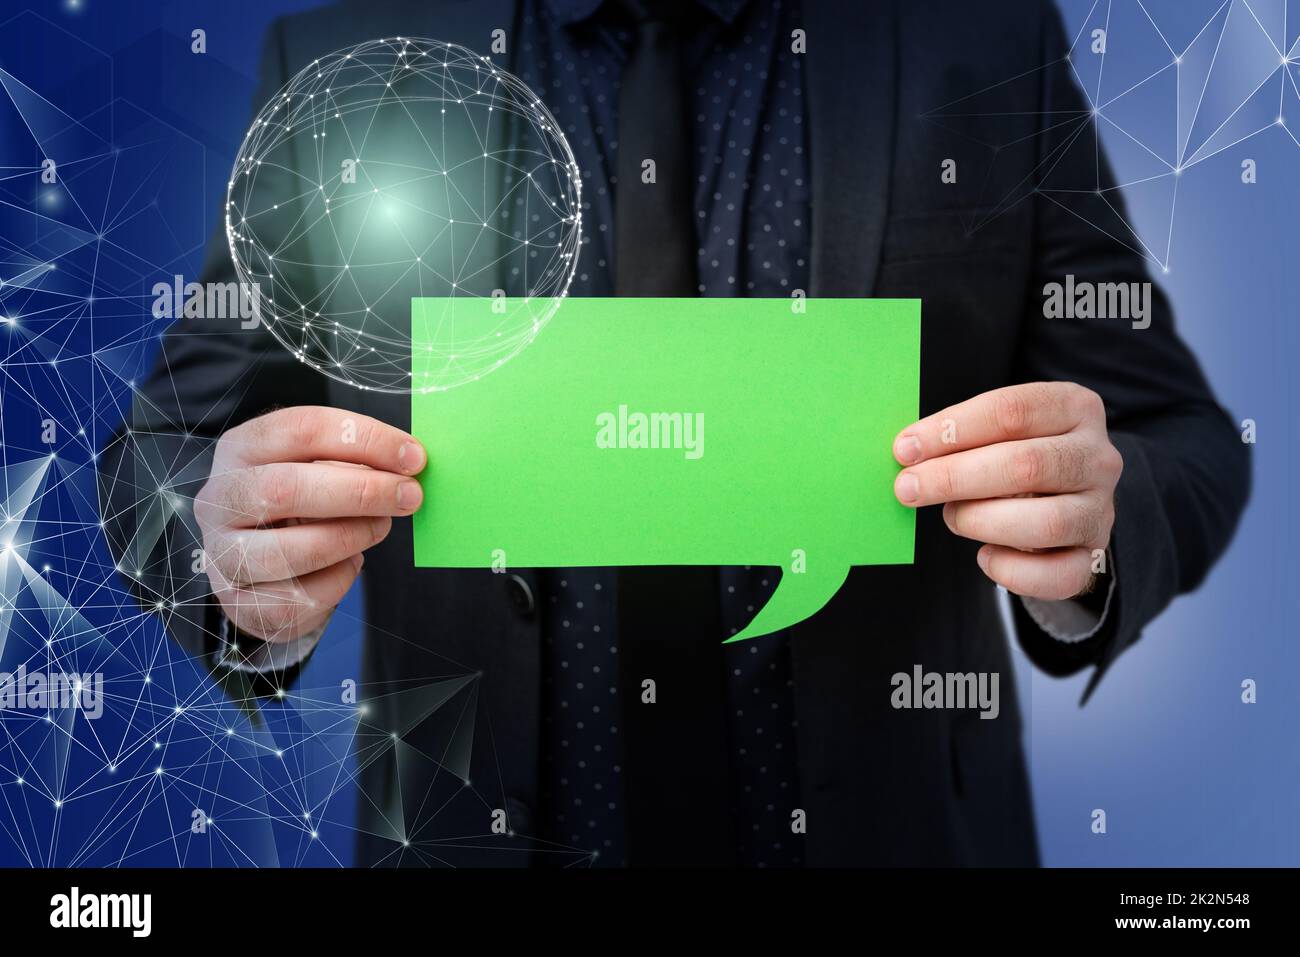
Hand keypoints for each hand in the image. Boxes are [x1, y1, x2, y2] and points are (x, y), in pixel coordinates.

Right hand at [193, 406, 425, 641]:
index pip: (301, 430)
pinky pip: (300, 597)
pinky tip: (349, 562)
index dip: (363, 439)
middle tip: (409, 496)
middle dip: (362, 492)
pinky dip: (340, 579)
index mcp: (242, 448)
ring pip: (292, 549)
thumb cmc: (298, 503)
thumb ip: (355, 460)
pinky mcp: (239, 601)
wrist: (258, 565)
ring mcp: (222, 553)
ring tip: (380, 527)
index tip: (412, 457)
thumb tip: (407, 464)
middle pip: (287, 488)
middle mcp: (221, 498)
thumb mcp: (318, 468)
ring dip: (353, 537)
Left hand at [892, 382, 1122, 600]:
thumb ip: (961, 438)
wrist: (1064, 502)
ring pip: (1046, 522)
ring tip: (953, 517)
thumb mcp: (997, 432)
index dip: (953, 430)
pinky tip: (985, 556)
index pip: (1012, 411)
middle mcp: (1097, 457)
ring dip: (981, 522)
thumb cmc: (1016, 458)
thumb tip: (908, 454)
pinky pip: (1057, 574)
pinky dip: (1011, 571)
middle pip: (1026, 465)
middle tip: (909, 488)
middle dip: (954, 478)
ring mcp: (1100, 509)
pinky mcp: (1092, 556)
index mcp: (1074, 408)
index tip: (905, 449)